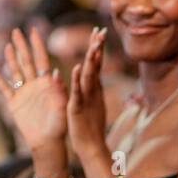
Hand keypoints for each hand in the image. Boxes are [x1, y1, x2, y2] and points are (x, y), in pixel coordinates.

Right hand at [0, 27, 68, 152]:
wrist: (48, 142)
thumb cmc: (60, 126)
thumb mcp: (63, 106)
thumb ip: (60, 90)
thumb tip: (54, 73)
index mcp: (47, 83)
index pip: (42, 60)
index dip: (38, 45)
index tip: (34, 31)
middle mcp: (34, 85)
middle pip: (27, 61)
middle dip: (22, 46)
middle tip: (17, 31)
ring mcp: (24, 93)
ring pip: (15, 71)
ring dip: (11, 59)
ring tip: (8, 45)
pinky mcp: (15, 103)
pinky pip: (4, 88)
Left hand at [65, 27, 110, 163]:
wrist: (91, 147)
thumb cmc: (90, 127)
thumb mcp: (91, 103)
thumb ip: (90, 89)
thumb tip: (89, 75)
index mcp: (94, 88)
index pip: (96, 64)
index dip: (98, 48)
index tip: (99, 31)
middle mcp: (92, 91)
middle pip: (95, 65)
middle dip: (98, 47)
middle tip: (101, 30)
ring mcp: (86, 98)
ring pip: (89, 75)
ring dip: (91, 59)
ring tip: (94, 43)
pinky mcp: (77, 108)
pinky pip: (77, 92)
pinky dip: (77, 79)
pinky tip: (77, 67)